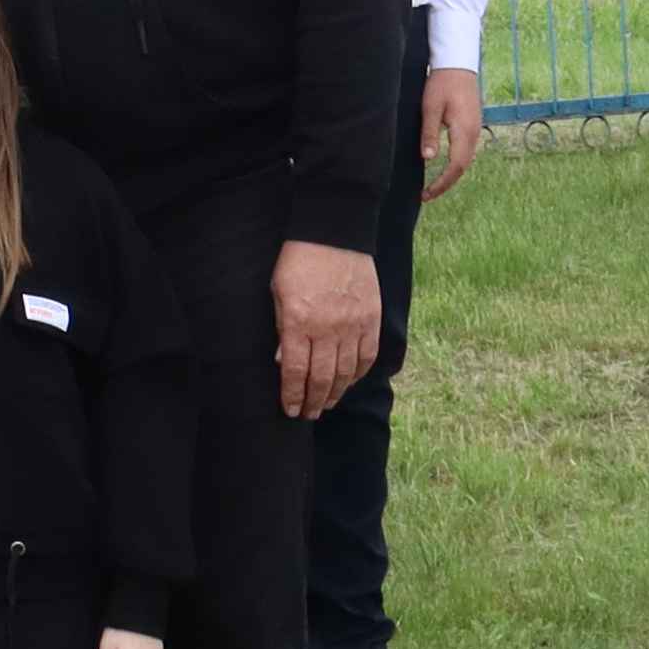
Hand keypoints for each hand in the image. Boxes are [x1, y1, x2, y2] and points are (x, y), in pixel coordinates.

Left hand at [271, 240, 381, 419]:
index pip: (296, 371)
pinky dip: (357, 374)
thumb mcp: (277, 293)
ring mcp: (353, 325)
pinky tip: (348, 382)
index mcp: (299, 322)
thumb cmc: (298, 261)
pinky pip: (366, 356)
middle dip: (313, 401)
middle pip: (321, 378)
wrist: (334, 233)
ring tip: (325, 404)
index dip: (292, 395)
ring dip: (334, 393)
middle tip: (308, 414)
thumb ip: (282, 329)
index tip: (290, 410)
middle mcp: (328, 329)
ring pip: (345, 372)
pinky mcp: (371, 319)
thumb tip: (284, 363)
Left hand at [419, 68, 485, 201]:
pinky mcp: (472, 125)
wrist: (458, 64)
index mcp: (464, 131)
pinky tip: (444, 165)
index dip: (442, 183)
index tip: (426, 194)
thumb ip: (429, 133)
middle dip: (446, 183)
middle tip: (427, 195)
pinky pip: (466, 151)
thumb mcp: (430, 108)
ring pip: (466, 160)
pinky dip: (456, 163)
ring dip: (451, 174)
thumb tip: (428, 159)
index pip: (455, 166)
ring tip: (433, 185)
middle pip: (462, 167)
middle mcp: (474, 133)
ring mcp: (475, 129)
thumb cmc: (441, 83)